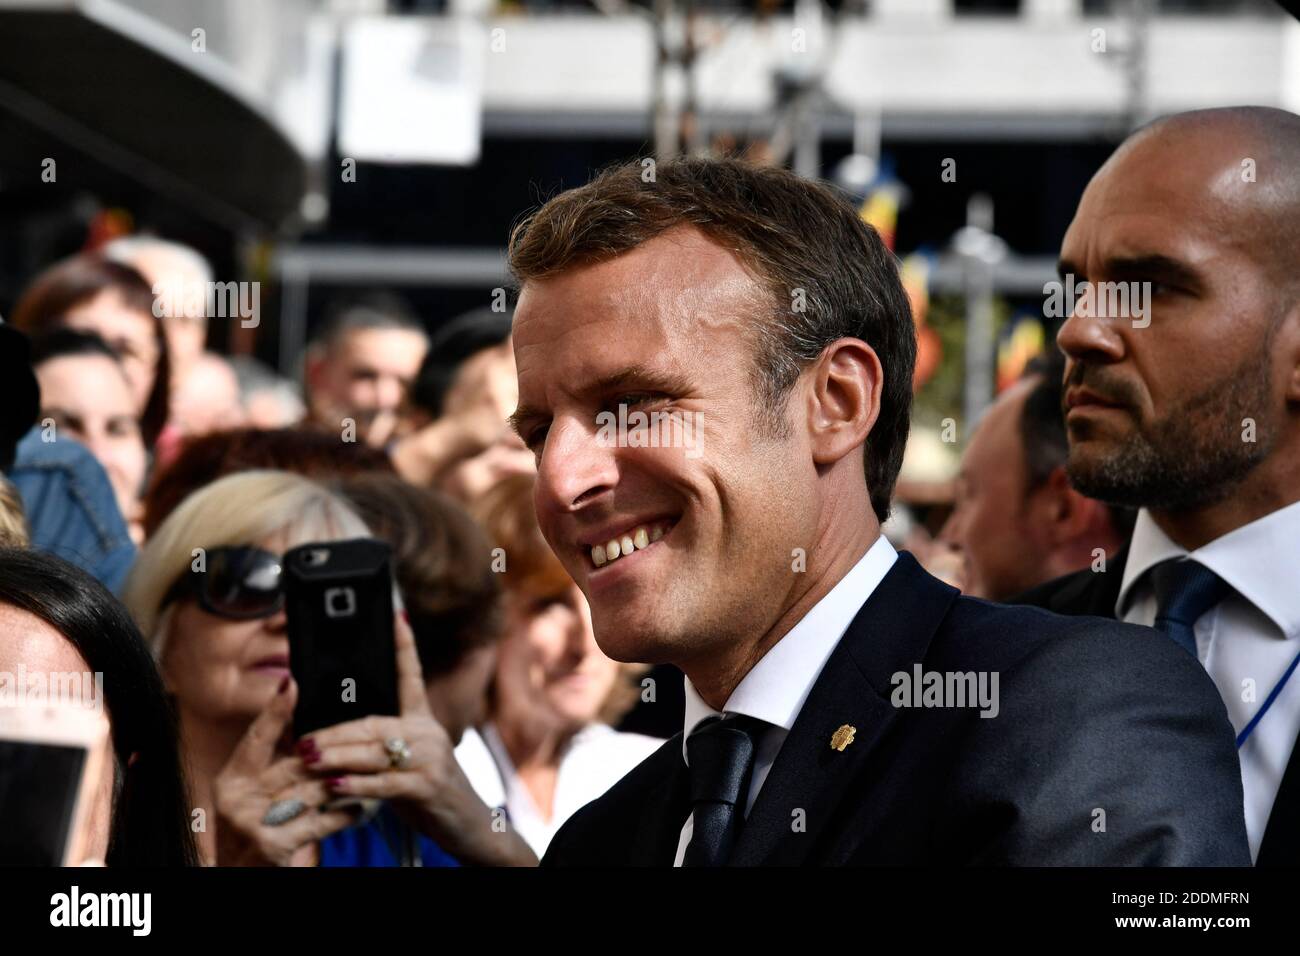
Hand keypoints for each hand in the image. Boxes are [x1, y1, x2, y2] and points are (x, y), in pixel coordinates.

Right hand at [212, 677, 356, 865]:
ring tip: (368, 773)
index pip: (256, 739)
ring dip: (343, 782)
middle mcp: (235, 799)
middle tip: (364, 742)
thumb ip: (273, 767)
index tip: (292, 683)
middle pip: (293, 765)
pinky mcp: (272, 846)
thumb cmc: (257, 833)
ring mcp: (251, 823)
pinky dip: (341, 814)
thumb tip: (305, 728)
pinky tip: (357, 809)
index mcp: (231, 780)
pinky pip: (318, 822)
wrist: (240, 881)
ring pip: (310, 790)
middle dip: (331, 756)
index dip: (275, 711)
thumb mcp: (254, 797)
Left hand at [299, 616, 536, 865]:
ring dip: (337, 757)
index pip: (411, 677)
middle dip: (334, 732)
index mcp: (423, 721)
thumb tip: (333, 735)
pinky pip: (385, 783)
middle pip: (374, 724)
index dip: (404, 645)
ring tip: (307, 758)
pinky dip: (356, 786)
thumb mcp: (408, 760)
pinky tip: (333, 786)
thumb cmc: (429, 791)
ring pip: (375, 752)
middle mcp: (429, 733)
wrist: (468, 825)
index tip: (396, 613)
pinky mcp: (428, 786)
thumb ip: (380, 744)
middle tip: (302, 739)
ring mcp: (431, 759)